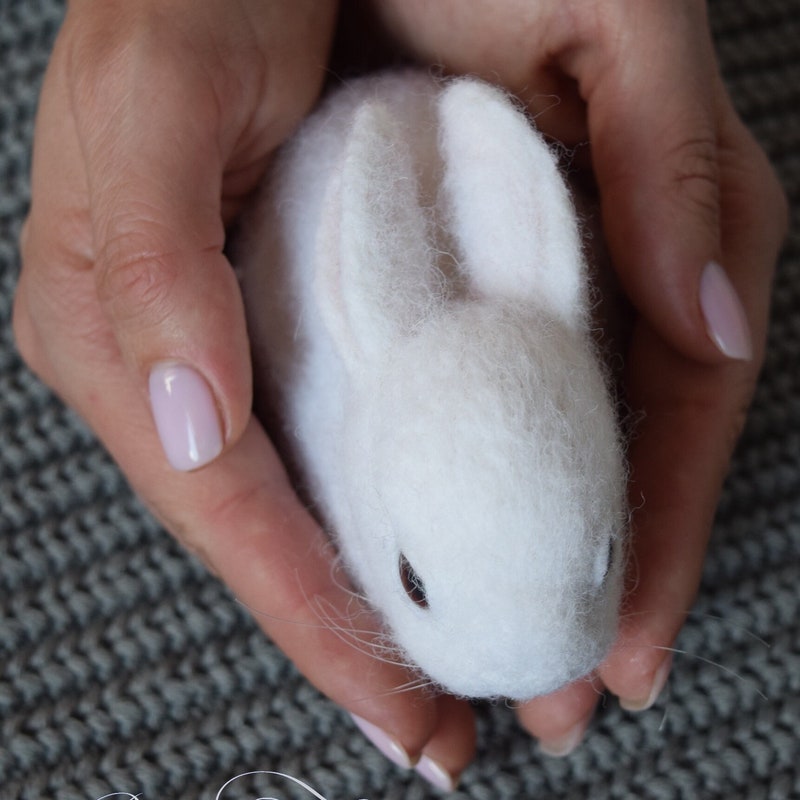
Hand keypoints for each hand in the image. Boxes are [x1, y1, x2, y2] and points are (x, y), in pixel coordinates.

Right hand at [13, 0, 475, 787]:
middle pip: (255, 534)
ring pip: (279, 510)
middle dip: (342, 636)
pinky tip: (404, 559)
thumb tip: (186, 424)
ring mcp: (200, 355)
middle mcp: (155, 358)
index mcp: (119, 326)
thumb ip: (153, 270)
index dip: (313, 616)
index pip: (228, 509)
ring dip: (352, 593)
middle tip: (431, 725)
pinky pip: (300, 456)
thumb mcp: (163, 112)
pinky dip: (352, 520)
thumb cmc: (190, 13)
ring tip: (428, 674)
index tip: (399, 703)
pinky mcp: (243, 336)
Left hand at [373, 0, 787, 753]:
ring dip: (513, 550)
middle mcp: (569, 267)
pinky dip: (437, 476)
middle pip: (600, 446)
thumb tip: (714, 323)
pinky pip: (435, 396)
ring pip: (524, 438)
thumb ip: (673, 157)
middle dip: (582, 577)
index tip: (618, 646)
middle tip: (560, 692)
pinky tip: (426, 543)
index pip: (667, 401)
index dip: (652, 527)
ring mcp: (492, 281)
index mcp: (636, 220)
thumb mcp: (610, 15)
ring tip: (500, 660)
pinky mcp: (412, 278)